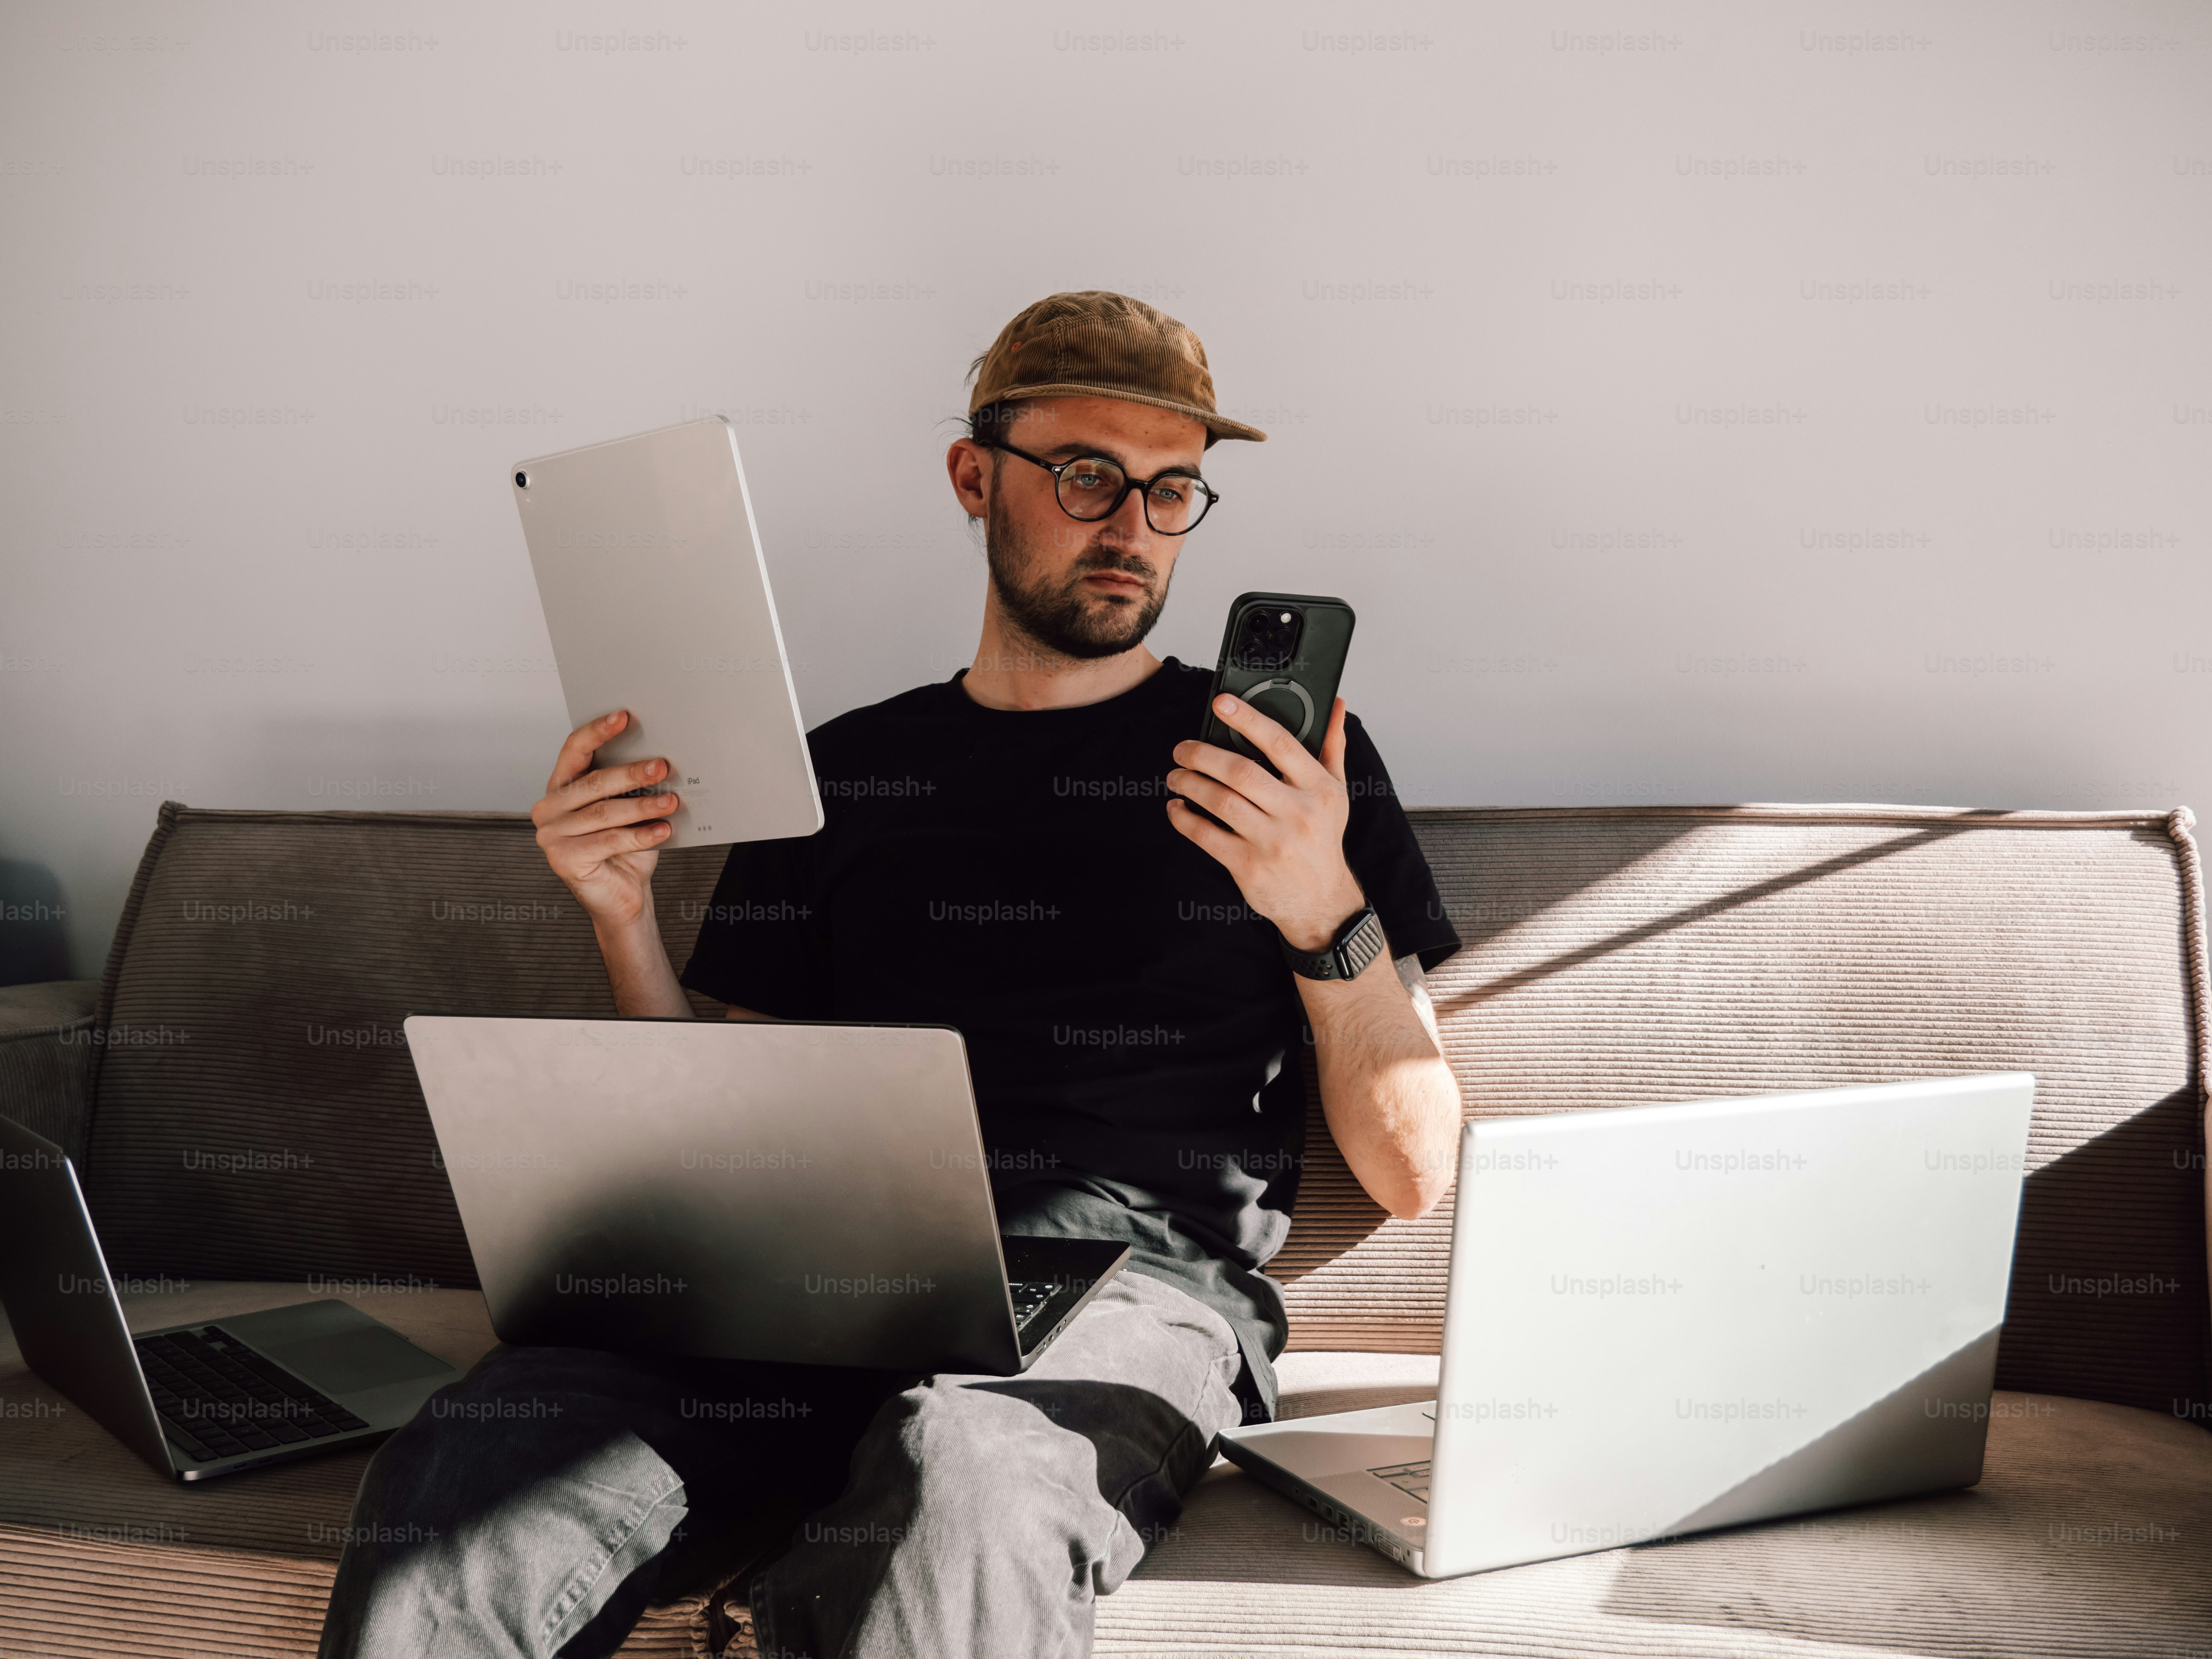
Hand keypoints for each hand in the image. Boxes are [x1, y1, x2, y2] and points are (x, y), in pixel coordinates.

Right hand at [530, 710, 678, 930]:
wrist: (623, 895)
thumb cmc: (626, 848)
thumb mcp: (628, 810)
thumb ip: (630, 786)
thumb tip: (659, 758)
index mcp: (561, 787)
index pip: (575, 749)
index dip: (598, 731)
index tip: (623, 716)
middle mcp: (549, 808)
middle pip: (593, 782)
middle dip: (632, 773)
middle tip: (662, 766)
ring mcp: (551, 835)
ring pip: (604, 812)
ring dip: (643, 806)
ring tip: (671, 802)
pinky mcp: (563, 859)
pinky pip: (608, 840)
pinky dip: (640, 836)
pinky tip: (662, 830)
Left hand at [1165, 693, 1366, 951]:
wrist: (1320, 900)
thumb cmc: (1322, 838)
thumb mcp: (1336, 792)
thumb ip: (1332, 746)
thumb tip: (1337, 704)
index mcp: (1317, 788)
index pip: (1280, 743)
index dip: (1248, 719)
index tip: (1221, 703)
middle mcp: (1297, 813)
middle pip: (1241, 772)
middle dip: (1203, 754)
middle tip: (1182, 749)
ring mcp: (1272, 841)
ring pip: (1220, 801)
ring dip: (1189, 784)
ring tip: (1176, 776)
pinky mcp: (1248, 865)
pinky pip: (1206, 835)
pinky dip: (1185, 819)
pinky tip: (1177, 807)